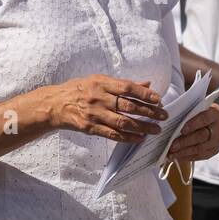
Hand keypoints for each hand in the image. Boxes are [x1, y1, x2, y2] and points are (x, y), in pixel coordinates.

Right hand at [42, 75, 167, 142]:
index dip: (145, 94)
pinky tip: (140, 139)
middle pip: (128, 106)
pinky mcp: (90, 127)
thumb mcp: (99, 80)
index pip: (127, 88)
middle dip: (149, 112)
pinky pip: (112, 134)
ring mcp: (94, 114)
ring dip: (142, 127)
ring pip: (122, 122)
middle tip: (163, 116)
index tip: (159, 100)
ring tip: (156, 129)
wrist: (55, 104)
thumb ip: (123, 84)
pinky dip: (127, 138)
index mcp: (101, 83)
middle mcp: (98, 98)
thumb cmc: (80, 89)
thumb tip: (147, 84)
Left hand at [168, 104, 218, 162]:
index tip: (182, 130)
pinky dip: (188, 157)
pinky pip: (201, 156)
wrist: (200, 122)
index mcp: (215, 112)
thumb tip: (165, 112)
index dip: (194, 124)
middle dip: (186, 141)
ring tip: (172, 153)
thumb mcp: (190, 107)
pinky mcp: (214, 149)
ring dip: (185, 152)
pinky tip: (177, 157)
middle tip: (172, 146)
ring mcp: (218, 139)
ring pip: (201, 148)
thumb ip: (183, 110)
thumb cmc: (193, 112)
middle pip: (203, 135)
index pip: (206, 118)